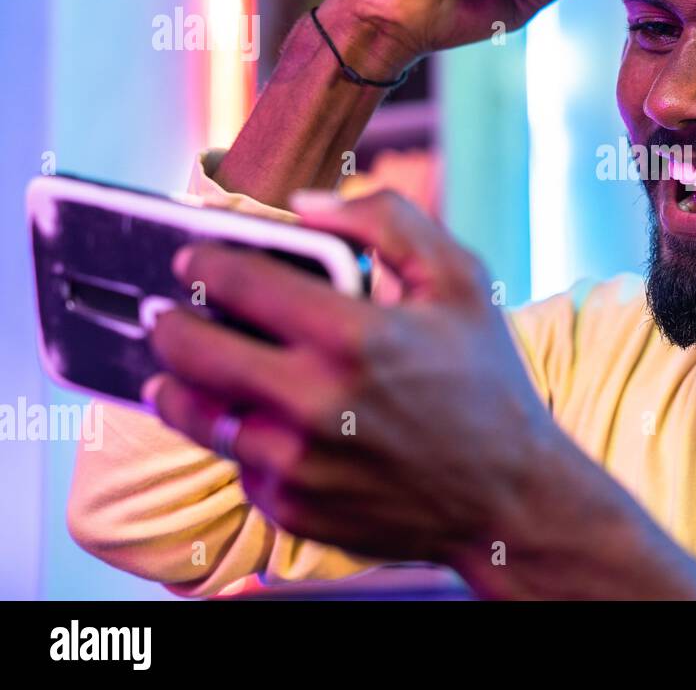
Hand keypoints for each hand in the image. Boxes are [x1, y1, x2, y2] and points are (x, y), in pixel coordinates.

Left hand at [143, 190, 559, 566]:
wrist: (511, 494)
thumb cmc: (486, 380)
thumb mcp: (461, 280)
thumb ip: (387, 222)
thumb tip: (304, 204)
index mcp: (354, 334)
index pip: (238, 281)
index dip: (203, 262)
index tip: (192, 259)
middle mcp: (315, 402)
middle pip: (191, 350)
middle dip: (170, 322)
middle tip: (168, 313)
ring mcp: (298, 463)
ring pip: (196, 413)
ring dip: (178, 383)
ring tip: (181, 369)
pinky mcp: (293, 508)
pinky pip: (234, 463)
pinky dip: (235, 437)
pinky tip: (255, 421)